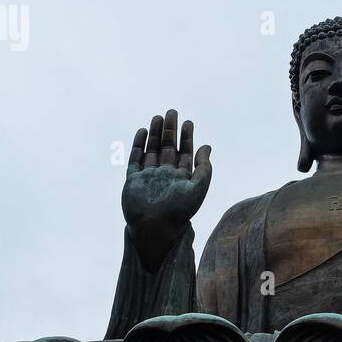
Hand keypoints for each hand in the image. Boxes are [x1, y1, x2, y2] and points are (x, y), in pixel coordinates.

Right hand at [122, 110, 212, 267]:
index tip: (188, 122)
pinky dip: (139, 145)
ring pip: (151, 150)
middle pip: (167, 148)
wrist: (155, 228)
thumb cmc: (179, 211)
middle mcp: (165, 176)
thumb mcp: (198, 188)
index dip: (187, 138)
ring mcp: (148, 177)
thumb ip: (204, 167)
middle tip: (172, 112)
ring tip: (158, 117)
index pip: (185, 153)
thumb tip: (207, 146)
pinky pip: (135, 159)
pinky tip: (143, 132)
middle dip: (170, 131)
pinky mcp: (133, 181)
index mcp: (181, 179)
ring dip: (155, 134)